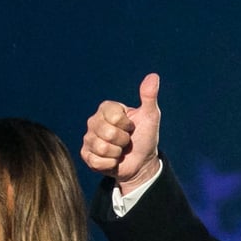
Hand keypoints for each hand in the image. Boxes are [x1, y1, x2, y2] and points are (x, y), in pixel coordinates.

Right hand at [81, 72, 162, 187]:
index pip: (114, 116)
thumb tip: (153, 76)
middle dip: (123, 140)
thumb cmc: (145, 136)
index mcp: (106, 109)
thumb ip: (149, 96)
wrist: (141, 162)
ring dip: (117, 153)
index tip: (131, 126)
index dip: (126, 125)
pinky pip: (97, 161)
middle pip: (107, 133)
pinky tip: (113, 160)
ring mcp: (88, 139)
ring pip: (102, 148)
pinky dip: (110, 164)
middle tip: (126, 140)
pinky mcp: (86, 156)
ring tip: (120, 150)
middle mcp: (93, 121)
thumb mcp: (150, 116)